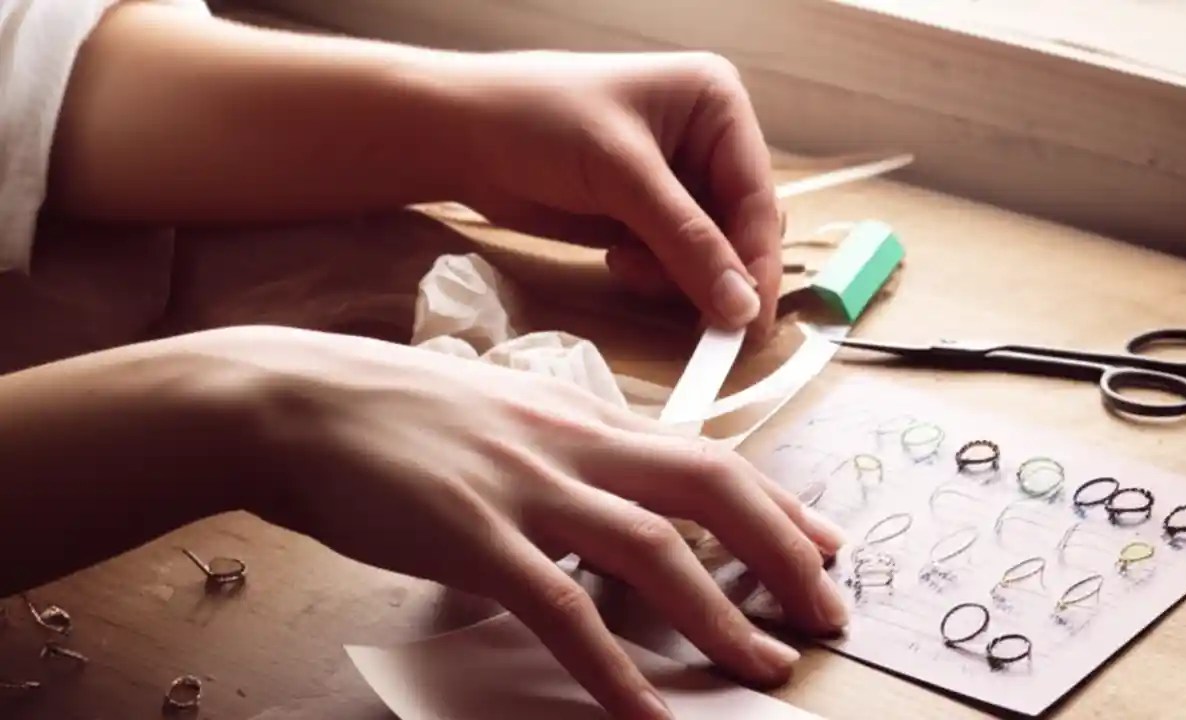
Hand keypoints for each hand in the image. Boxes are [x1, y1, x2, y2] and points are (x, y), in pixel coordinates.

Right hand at [205, 326, 845, 719]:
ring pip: (652, 549)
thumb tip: (612, 493)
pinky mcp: (470, 535)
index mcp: (578, 415)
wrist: (293, 402)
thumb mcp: (498, 414)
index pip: (703, 453)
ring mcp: (522, 486)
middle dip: (780, 552)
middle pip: (707, 487)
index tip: (822, 544)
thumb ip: (564, 449)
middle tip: (827, 613)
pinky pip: (560, 608)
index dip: (775, 503)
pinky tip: (645, 711)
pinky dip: (611, 665)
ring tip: (765, 667)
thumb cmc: (390, 413)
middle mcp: (568, 442)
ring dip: (717, 615)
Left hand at [453, 51, 782, 338]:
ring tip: (627, 263)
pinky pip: (674, 258)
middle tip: (702, 323)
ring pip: (709, 250)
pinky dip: (653, 271)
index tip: (750, 321)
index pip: (756, 194)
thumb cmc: (539, 124)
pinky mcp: (643, 209)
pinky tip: (616, 258)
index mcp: (716, 103)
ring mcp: (674, 177)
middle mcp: (705, 137)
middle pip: (739, 226)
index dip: (757, 260)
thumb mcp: (622, 177)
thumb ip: (687, 243)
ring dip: (677, 273)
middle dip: (715, 270)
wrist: (457, 134)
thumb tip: (743, 308)